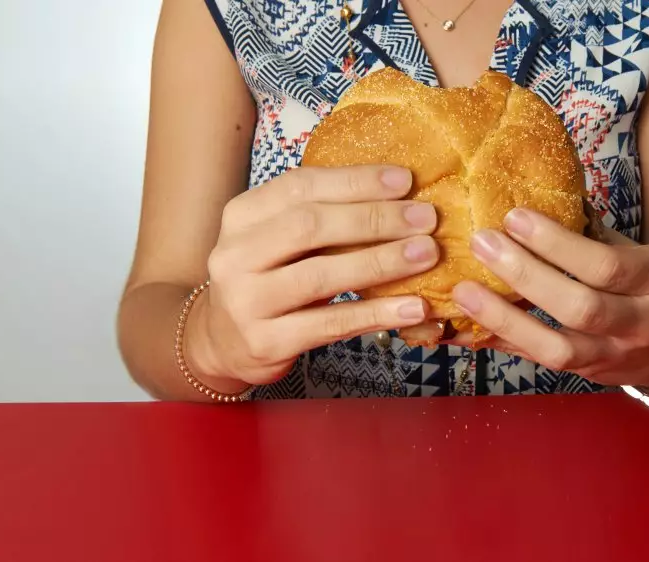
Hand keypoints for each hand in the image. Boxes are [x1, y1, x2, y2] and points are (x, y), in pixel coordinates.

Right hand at [186, 165, 439, 386]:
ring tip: (426, 255)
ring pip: (321, 275)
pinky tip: (412, 307)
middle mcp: (236, 254)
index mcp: (242, 215)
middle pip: (311, 226)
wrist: (222, 342)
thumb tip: (400, 193)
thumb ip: (322, 216)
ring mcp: (247, 301)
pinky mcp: (265, 342)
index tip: (405, 180)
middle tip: (425, 218)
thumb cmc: (268, 279)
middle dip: (375, 219)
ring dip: (381, 262)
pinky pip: (330, 324)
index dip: (355, 181)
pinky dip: (376, 313)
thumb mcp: (279, 239)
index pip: (301, 186)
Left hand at [451, 207, 648, 386]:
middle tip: (483, 244)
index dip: (557, 243)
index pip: (605, 264)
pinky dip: (502, 343)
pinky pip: (537, 362)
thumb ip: (591, 231)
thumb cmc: (646, 286)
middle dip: (526, 275)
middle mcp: (639, 322)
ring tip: (465, 291)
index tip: (514, 217)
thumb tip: (534, 188)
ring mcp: (612, 356)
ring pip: (557, 348)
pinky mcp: (586, 375)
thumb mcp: (637, 251)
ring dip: (506, 319)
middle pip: (580, 307)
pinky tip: (466, 326)